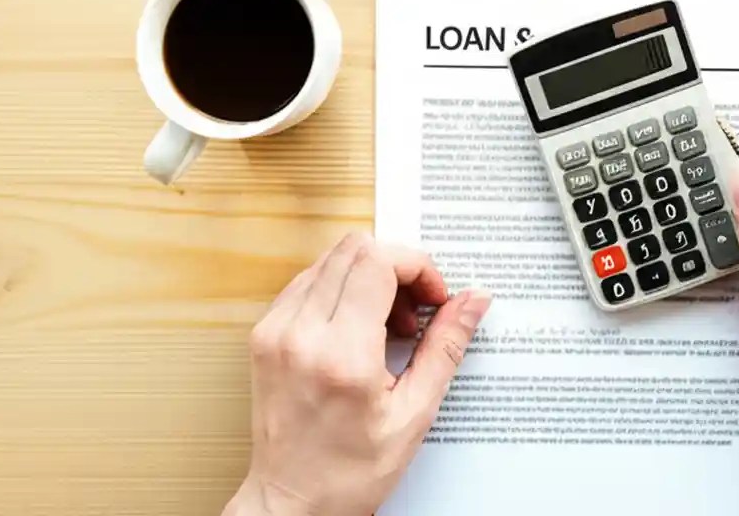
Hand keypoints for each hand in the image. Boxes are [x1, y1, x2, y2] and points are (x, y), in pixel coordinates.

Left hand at [223, 233, 491, 515]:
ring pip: (331, 259)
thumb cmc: (348, 472)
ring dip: (369, 277)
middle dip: (397, 267)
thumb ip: (446, 347)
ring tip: (389, 325)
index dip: (417, 266)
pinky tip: (359, 328)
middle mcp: (301, 334)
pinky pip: (308, 281)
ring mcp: (275, 330)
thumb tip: (473, 301)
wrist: (290, 503)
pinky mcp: (264, 334)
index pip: (378, 262)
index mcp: (341, 355)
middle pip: (354, 249)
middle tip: (416, 310)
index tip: (434, 297)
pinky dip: (341, 290)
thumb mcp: (413, 413)